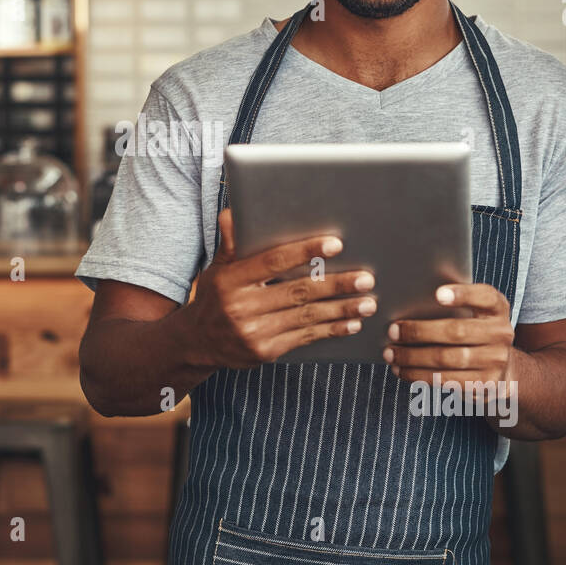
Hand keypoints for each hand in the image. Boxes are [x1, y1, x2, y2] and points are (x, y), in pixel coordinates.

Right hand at [182, 208, 376, 369]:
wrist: (197, 343)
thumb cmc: (214, 297)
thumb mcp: (217, 268)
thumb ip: (231, 243)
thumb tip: (233, 213)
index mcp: (231, 280)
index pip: (273, 262)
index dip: (305, 252)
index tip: (335, 244)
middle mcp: (242, 307)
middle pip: (297, 291)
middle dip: (336, 284)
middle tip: (366, 277)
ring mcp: (254, 333)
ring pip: (306, 316)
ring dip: (341, 309)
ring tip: (368, 301)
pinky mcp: (266, 352)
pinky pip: (304, 338)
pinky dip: (330, 330)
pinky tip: (351, 323)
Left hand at [382, 283, 516, 398]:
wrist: (501, 370)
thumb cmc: (473, 331)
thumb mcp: (474, 313)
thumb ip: (453, 304)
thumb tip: (406, 300)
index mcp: (497, 308)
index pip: (485, 297)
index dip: (463, 294)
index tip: (437, 293)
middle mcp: (501, 333)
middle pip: (456, 331)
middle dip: (419, 331)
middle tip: (392, 330)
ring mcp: (495, 361)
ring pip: (446, 359)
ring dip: (412, 357)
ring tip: (389, 353)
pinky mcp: (483, 385)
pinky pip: (445, 380)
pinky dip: (418, 375)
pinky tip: (401, 370)